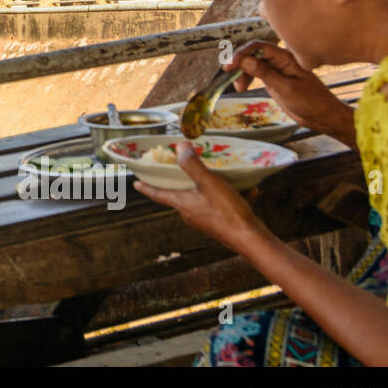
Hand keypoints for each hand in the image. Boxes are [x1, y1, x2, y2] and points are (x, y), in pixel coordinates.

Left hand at [132, 142, 268, 254]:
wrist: (252, 240)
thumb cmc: (227, 212)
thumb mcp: (208, 183)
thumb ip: (193, 164)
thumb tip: (179, 147)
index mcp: (182, 204)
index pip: (157, 193)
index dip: (146, 187)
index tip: (135, 183)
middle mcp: (190, 214)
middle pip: (181, 194)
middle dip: (184, 181)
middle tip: (185, 168)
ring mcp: (206, 221)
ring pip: (206, 197)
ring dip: (217, 186)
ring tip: (229, 177)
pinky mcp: (221, 224)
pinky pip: (223, 205)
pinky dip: (233, 196)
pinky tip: (248, 191)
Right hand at [229, 40, 354, 138]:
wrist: (323, 116)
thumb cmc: (311, 101)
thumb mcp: (286, 88)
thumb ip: (265, 73)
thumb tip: (244, 60)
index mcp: (286, 58)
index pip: (259, 47)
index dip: (242, 53)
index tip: (229, 65)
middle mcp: (279, 60)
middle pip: (252, 54)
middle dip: (239, 62)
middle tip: (228, 75)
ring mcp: (276, 69)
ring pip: (251, 64)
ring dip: (241, 73)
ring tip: (239, 87)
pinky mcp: (273, 79)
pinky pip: (255, 73)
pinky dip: (246, 79)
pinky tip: (242, 88)